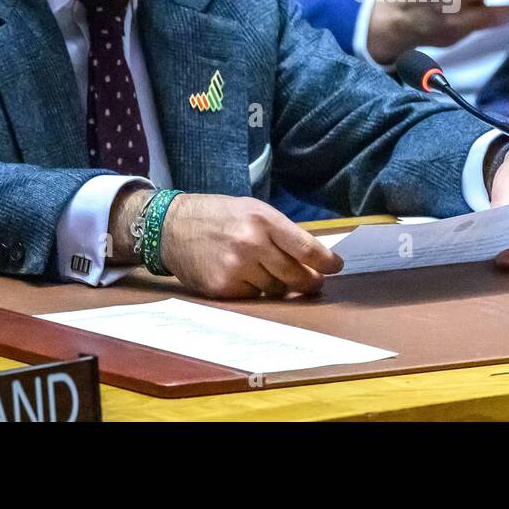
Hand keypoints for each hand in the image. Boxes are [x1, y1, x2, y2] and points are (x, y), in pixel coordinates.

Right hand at [158, 194, 342, 298]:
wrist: (172, 226)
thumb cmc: (218, 216)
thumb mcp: (253, 210)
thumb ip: (281, 232)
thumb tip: (313, 258)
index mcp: (263, 219)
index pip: (306, 247)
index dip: (326, 262)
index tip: (336, 267)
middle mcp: (251, 243)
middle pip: (295, 274)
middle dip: (310, 282)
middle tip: (315, 283)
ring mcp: (236, 268)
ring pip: (276, 289)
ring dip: (281, 287)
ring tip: (274, 276)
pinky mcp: (223, 288)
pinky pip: (253, 297)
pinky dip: (256, 291)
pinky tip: (247, 278)